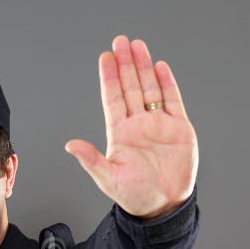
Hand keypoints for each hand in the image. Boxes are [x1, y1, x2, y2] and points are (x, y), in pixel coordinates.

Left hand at [65, 35, 197, 220]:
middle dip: (126, 64)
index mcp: (120, 134)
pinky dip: (167, 83)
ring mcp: (159, 125)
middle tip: (120, 42)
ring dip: (144, 67)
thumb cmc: (134, 196)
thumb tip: (70, 145)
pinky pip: (172, 101)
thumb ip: (91, 160)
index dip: (109, 79)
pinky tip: (159, 67)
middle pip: (131, 88)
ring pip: (150, 89)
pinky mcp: (179, 128)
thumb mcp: (108, 179)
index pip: (113, 99)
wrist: (163, 206)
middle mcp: (138, 125)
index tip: (105, 58)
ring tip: (138, 46)